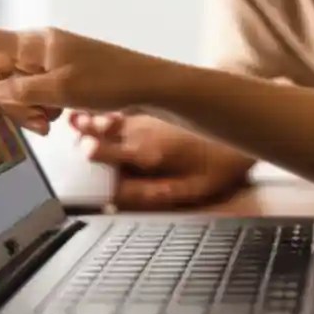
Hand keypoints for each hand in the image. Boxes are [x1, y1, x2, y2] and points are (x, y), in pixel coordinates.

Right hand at [0, 26, 176, 132]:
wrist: (147, 85)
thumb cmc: (108, 81)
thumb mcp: (61, 90)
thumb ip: (21, 92)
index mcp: (33, 41)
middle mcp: (35, 49)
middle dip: (6, 101)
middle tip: (36, 120)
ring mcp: (46, 64)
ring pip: (13, 91)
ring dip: (25, 111)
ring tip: (51, 121)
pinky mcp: (57, 79)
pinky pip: (31, 96)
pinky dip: (38, 110)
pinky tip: (57, 119)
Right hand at [70, 111, 254, 208]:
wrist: (242, 126)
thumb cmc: (220, 164)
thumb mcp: (191, 190)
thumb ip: (152, 195)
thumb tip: (117, 202)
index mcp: (149, 154)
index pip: (110, 153)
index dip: (93, 154)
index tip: (82, 153)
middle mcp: (144, 133)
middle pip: (103, 136)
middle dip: (84, 140)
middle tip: (72, 142)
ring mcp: (147, 119)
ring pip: (110, 120)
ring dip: (91, 122)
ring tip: (74, 120)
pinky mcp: (153, 111)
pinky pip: (122, 111)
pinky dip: (106, 113)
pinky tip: (94, 113)